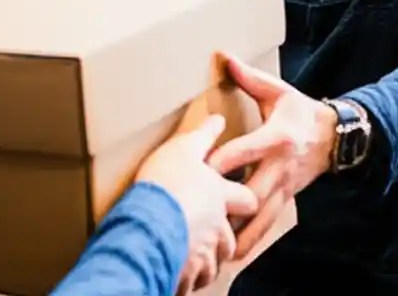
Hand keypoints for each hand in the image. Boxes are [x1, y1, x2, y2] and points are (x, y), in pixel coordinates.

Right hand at [136, 114, 259, 294]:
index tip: (243, 200)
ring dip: (205, 260)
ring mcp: (206, 251)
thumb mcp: (184, 148)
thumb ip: (203, 135)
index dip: (245, 201)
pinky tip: (178, 273)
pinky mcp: (190, 273)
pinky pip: (194, 280)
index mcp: (220, 195)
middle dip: (223, 239)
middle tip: (209, 235)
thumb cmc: (167, 181)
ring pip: (214, 262)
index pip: (247, 200)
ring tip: (189, 254)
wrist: (150, 221)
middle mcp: (219, 225)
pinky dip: (188, 278)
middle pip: (231, 238)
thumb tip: (218, 119)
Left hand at [207, 56, 337, 258]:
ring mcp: (283, 188)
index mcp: (278, 138)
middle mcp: (280, 167)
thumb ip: (249, 78)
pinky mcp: (284, 200)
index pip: (245, 152)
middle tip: (195, 212)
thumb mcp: (279, 92)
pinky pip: (266, 225)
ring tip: (211, 245)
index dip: (222, 162)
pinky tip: (228, 252)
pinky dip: (248, 239)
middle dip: (224, 203)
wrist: (337, 138)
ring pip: (260, 218)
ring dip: (237, 232)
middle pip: (250, 191)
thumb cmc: (302, 112)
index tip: (197, 168)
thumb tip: (223, 57)